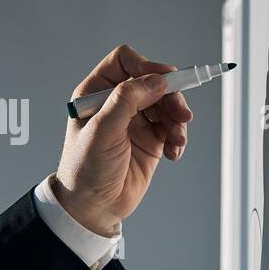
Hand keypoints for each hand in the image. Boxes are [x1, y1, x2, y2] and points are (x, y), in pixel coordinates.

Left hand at [52, 44, 193, 236]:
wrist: (94, 207)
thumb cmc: (86, 170)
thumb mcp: (103, 131)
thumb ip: (127, 101)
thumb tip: (156, 80)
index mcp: (97, 92)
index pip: (125, 62)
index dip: (147, 67)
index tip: (166, 82)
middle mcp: (117, 102)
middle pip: (154, 82)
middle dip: (171, 98)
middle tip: (182, 116)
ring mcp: (136, 120)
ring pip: (167, 104)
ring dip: (177, 120)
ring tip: (177, 141)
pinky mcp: (151, 140)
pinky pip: (172, 128)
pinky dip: (178, 138)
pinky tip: (174, 153)